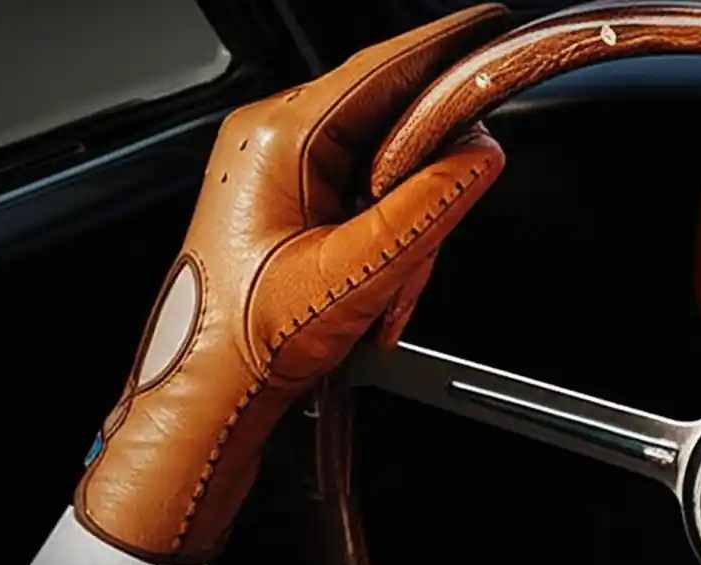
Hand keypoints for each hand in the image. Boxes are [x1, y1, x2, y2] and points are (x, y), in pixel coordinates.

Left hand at [75, 5, 508, 564]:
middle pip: (394, 121)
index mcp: (278, 138)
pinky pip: (369, 193)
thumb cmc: (247, 338)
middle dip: (426, 189)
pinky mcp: (294, 195)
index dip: (444, 46)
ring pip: (389, 164)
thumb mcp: (354, 273)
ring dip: (408, 230)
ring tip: (385, 293)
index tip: (490, 27)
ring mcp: (281, 167)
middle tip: (419, 253)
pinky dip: (390, 239)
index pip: (381, 68)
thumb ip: (426, 209)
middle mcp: (274, 139)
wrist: (210, 391)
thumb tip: (479, 156)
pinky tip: (378, 286)